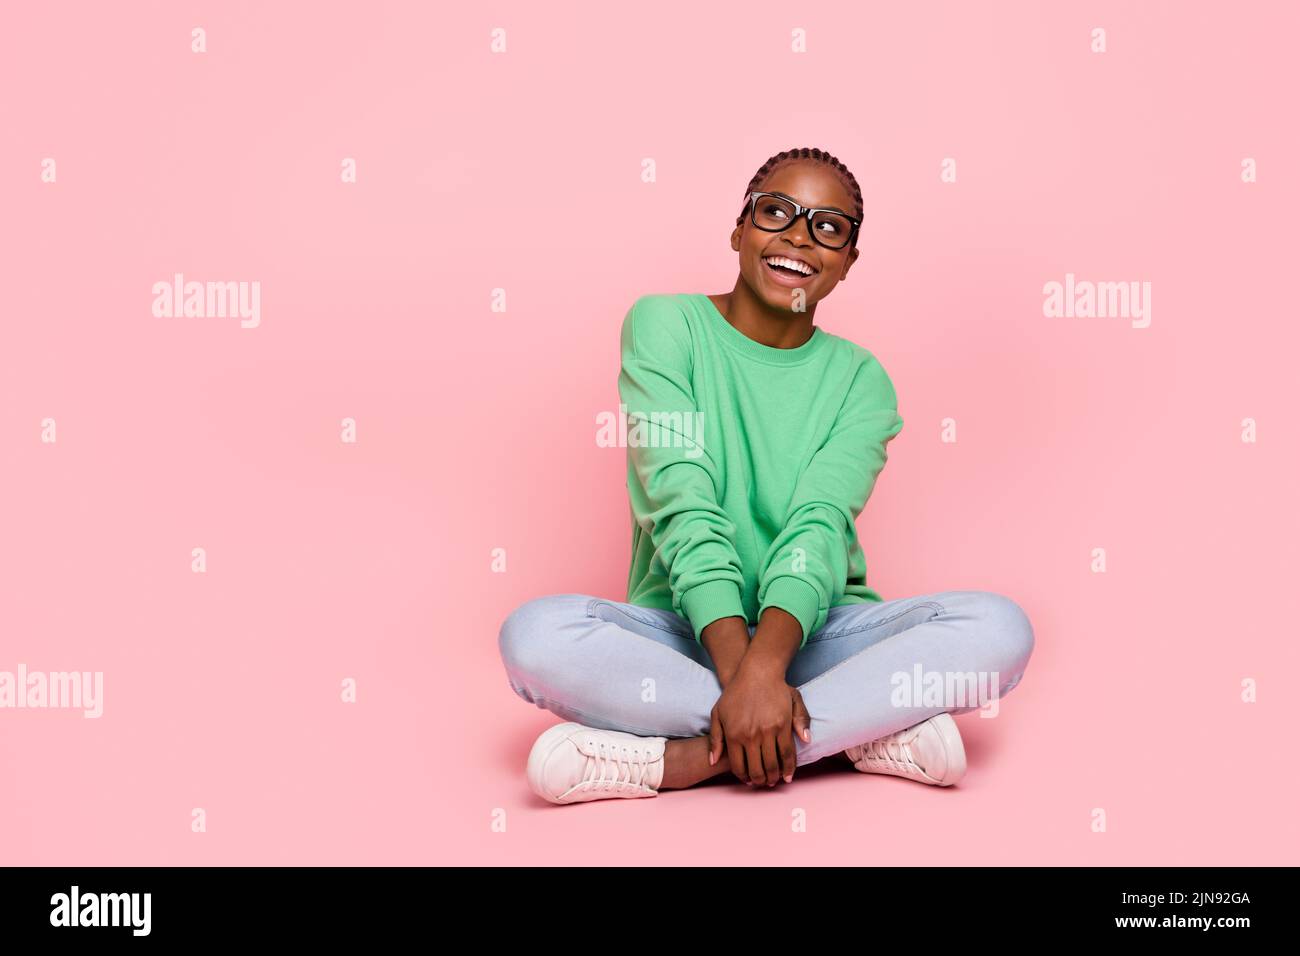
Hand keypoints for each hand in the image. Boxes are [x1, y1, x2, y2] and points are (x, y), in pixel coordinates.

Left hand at [708, 663, 811, 786]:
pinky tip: (788, 773)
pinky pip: (788, 752)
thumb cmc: (736, 693)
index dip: (744, 778)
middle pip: (757, 770)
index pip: (739, 767)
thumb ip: (715, 739)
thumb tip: (713, 762)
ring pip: (774, 764)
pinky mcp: (784, 726)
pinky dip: (789, 766)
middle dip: (760, 781)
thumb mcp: (717, 713)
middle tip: (762, 784)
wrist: (758, 673)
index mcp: (734, 735)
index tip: (748, 781)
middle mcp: (751, 736)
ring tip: (775, 780)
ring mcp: (769, 731)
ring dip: (775, 777)